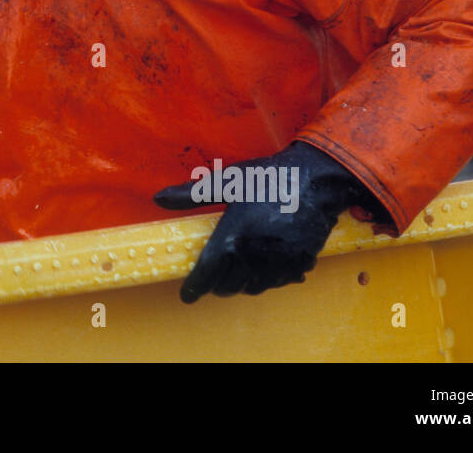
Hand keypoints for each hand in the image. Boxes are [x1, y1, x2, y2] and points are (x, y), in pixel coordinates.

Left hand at [153, 140, 383, 302]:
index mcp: (233, 235)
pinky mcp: (299, 264)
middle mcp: (255, 255)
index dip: (195, 287)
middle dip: (216, 286)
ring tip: (235, 272)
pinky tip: (263, 266)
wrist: (315, 179)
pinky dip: (266, 280)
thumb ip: (191, 194)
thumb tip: (157, 198)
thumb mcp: (226, 181)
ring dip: (240, 284)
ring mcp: (279, 262)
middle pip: (228, 286)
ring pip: (252, 288)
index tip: (187, 296)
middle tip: (212, 278)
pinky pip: (277, 283)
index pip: (207, 273)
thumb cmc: (266, 177)